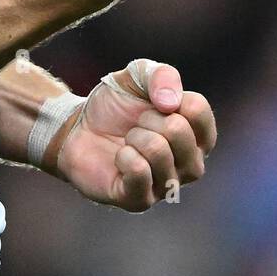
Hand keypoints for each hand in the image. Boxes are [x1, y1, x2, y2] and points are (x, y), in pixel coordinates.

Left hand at [55, 59, 216, 211]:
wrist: (78, 128)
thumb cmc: (117, 105)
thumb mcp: (138, 75)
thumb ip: (161, 75)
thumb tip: (171, 103)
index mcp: (197, 134)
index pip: (198, 110)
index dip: (167, 96)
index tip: (153, 102)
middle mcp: (190, 164)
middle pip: (178, 131)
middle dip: (147, 118)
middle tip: (136, 124)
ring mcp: (167, 186)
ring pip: (158, 152)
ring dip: (134, 136)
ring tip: (128, 140)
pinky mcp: (139, 200)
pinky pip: (140, 174)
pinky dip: (124, 157)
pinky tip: (120, 156)